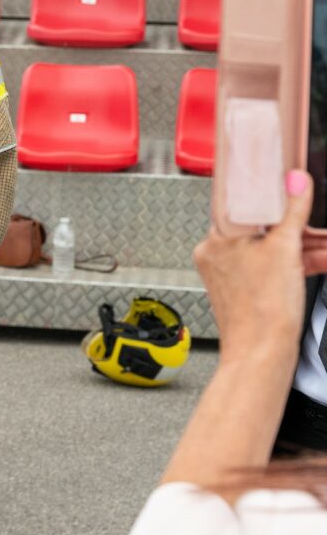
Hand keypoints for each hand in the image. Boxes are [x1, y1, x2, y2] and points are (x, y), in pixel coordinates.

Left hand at [196, 170, 326, 373]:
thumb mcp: (286, 249)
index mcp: (217, 237)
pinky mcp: (246, 287)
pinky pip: (273, 266)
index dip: (270, 194)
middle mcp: (218, 252)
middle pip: (264, 228)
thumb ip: (292, 211)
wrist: (262, 355)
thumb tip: (296, 180)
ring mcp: (231, 271)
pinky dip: (298, 263)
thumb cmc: (263, 311)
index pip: (242, 203)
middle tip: (323, 232)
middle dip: (301, 230)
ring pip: (273, 248)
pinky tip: (323, 259)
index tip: (290, 186)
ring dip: (307, 247)